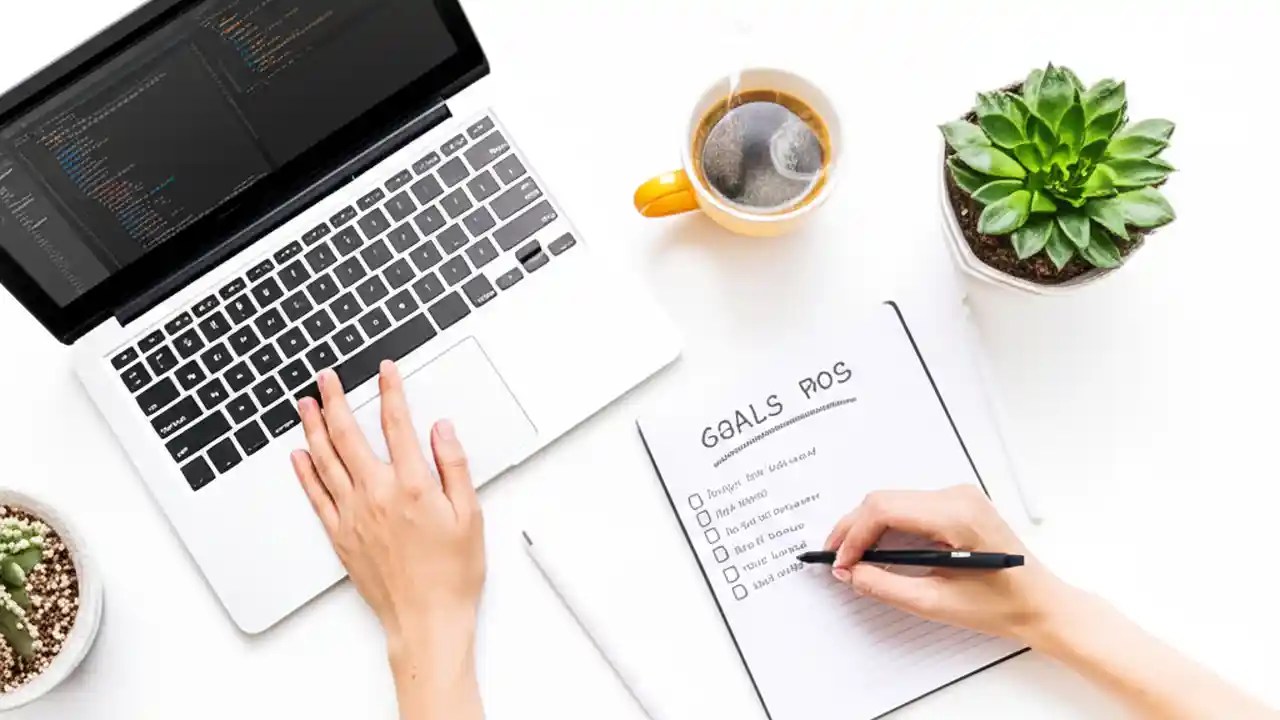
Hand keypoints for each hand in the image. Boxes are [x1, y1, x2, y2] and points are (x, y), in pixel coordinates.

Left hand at [290, 362, 484, 652]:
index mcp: (413, 485)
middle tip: (327, 377)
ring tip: (306, 404)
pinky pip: (316, 496)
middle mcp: (377, 495)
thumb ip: (454, 466)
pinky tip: (300, 455)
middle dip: (336, 399)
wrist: (426, 619)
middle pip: (349, 435)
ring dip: (314, 428)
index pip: (397, 424)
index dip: (390, 391)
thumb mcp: (470, 514)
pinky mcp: (341, 536)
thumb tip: (441, 429)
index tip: (385, 371)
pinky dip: (306, 473)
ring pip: (325, 460)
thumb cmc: (452, 573)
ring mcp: (353, 515)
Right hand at [825, 485, 1066, 643]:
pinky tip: (875, 546)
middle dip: (854, 528)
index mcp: (957, 515)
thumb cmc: (1002, 605)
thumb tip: (851, 573)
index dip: (854, 536)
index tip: (841, 562)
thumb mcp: (935, 602)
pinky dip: (886, 524)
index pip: (885, 510)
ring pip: (893, 500)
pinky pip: (908, 506)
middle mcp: (957, 496)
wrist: (1040, 604)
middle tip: (836, 558)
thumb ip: (885, 585)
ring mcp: (958, 496)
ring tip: (851, 555)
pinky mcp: (957, 503)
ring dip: (867, 525)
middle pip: (884, 500)